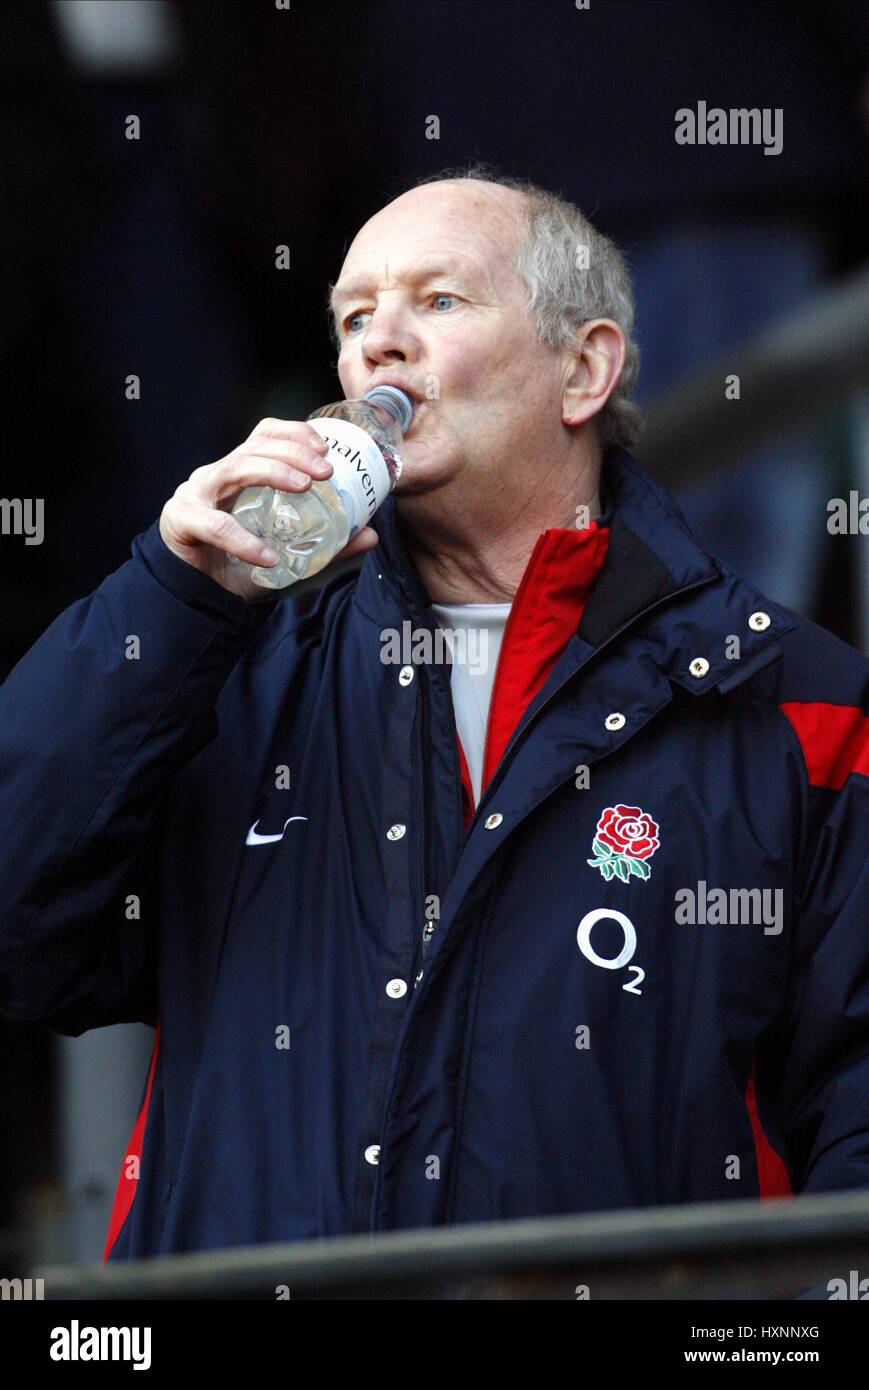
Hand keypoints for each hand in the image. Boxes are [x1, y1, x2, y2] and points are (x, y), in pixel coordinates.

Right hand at [158, 418, 379, 599]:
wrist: (194, 595)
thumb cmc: (237, 564)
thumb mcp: (289, 552)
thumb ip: (327, 544)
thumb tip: (370, 535)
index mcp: (240, 472)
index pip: (266, 435)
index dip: (295, 433)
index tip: (326, 447)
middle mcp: (217, 475)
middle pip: (255, 446)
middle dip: (293, 452)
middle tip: (326, 471)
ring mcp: (195, 493)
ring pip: (234, 469)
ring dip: (272, 472)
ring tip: (304, 487)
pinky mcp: (182, 519)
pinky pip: (215, 525)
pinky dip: (243, 540)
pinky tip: (267, 556)